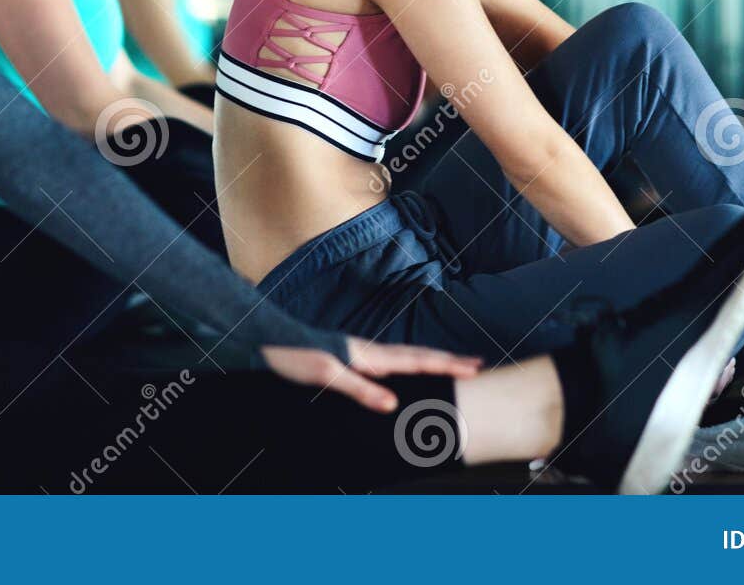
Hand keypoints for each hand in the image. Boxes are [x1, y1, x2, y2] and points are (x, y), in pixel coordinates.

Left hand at [260, 338, 482, 412]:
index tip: (475, 366)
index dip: (446, 364)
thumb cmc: (294, 356)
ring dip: (430, 362)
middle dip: (447, 360)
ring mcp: (359, 355)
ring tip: (452, 367)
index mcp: (368, 355)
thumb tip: (393, 403)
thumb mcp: (327, 374)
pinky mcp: (349, 360)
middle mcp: (367, 352)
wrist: (267, 341)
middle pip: (417, 355)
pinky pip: (389, 365)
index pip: (416, 359)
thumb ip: (360, 388)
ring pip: (404, 358)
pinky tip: (405, 376)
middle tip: (476, 364)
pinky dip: (408, 368)